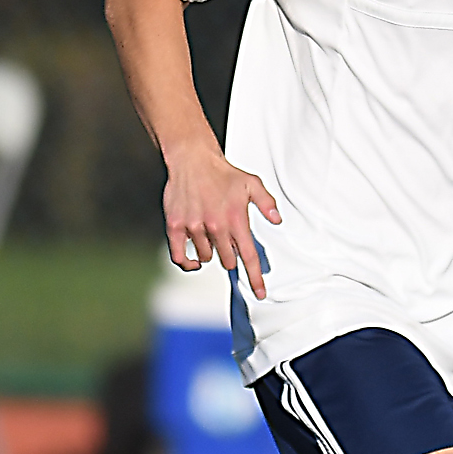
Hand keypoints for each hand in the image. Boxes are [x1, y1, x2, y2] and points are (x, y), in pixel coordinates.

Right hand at [163, 151, 280, 298]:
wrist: (193, 160)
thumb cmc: (225, 174)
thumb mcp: (253, 184)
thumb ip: (266, 203)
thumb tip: (277, 221)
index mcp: (236, 220)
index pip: (248, 257)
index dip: (255, 278)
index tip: (260, 293)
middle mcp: (216, 227)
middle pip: (228, 260)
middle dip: (232, 258)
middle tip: (230, 242)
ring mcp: (194, 227)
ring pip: (207, 257)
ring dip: (212, 254)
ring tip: (213, 236)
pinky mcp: (175, 226)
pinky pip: (179, 256)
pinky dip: (188, 263)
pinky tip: (194, 262)